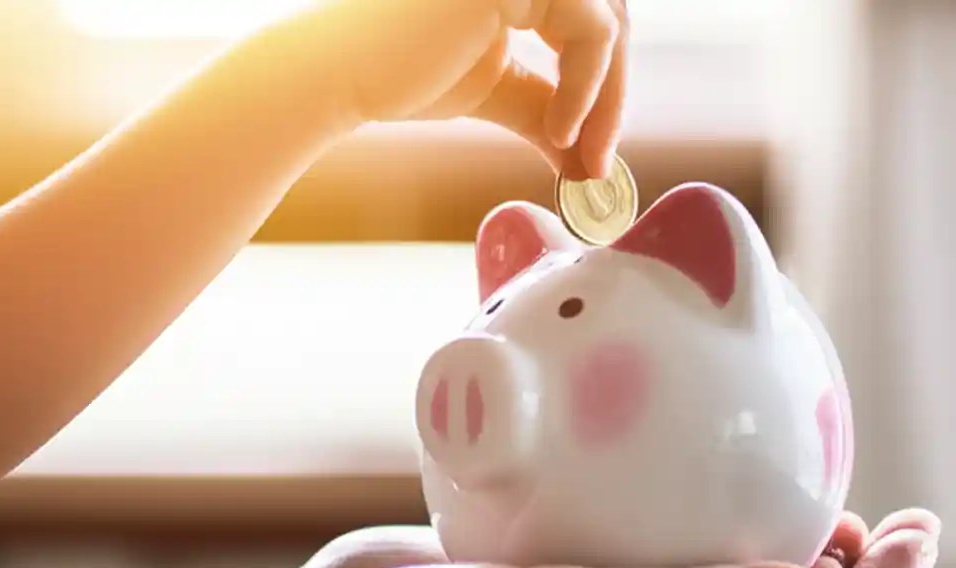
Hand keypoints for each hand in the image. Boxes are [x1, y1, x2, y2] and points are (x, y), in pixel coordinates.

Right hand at [271, 0, 628, 177]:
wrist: (341, 74)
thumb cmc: (403, 76)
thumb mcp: (500, 90)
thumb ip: (549, 110)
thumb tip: (590, 162)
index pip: (594, 13)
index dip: (608, 82)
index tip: (596, 153)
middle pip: (613, 12)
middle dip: (614, 95)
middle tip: (598, 164)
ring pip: (611, 22)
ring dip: (606, 99)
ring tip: (577, 154)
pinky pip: (592, 32)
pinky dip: (586, 90)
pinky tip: (558, 132)